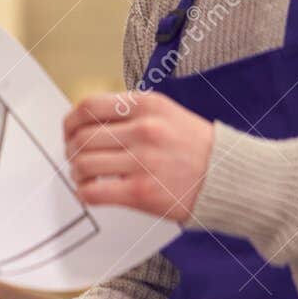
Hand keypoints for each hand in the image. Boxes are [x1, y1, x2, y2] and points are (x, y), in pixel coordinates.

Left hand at [64, 91, 213, 222]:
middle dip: (71, 150)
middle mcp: (144, 130)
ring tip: (85, 175)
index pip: (89, 107)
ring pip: (83, 164)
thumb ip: (128, 112)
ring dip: (77, 172)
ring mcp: (143, 161)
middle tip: (76, 157)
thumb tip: (84, 121)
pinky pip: (93, 192)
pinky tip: (92, 191)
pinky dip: (84, 192)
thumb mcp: (166, 113)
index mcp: (147, 105)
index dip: (70, 122)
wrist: (228, 176)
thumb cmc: (194, 147)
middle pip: (81, 137)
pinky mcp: (141, 192)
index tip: (69, 131)